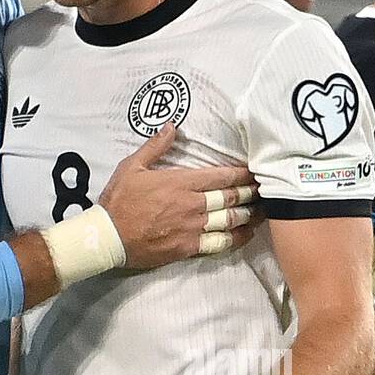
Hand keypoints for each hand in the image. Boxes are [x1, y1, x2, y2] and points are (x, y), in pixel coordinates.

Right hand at [97, 123, 259, 269]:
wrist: (107, 238)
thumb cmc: (118, 201)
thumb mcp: (132, 166)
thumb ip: (155, 147)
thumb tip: (172, 126)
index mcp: (181, 183)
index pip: (222, 177)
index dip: (242, 174)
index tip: (254, 171)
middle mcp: (193, 205)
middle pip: (232, 198)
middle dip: (252, 193)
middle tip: (266, 189)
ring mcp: (193, 229)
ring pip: (231, 221)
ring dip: (250, 215)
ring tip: (264, 211)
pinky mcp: (189, 248)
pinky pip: (220, 243)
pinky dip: (237, 238)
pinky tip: (246, 234)